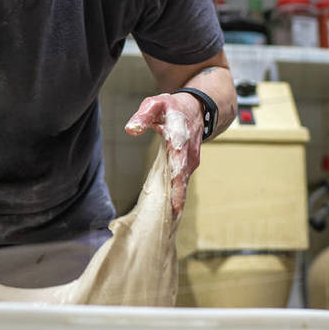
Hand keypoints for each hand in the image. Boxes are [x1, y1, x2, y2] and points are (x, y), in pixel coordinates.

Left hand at [124, 92, 203, 215]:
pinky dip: (177, 197)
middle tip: (168, 225)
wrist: (198, 108)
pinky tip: (170, 213)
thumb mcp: (156, 104)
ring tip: (168, 225)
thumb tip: (130, 129)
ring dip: (176, 203)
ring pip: (183, 185)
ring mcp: (191, 162)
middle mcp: (188, 154)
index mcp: (180, 139)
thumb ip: (142, 116)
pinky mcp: (189, 167)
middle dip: (176, 203)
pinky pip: (182, 184)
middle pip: (182, 182)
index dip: (177, 185)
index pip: (179, 165)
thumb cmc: (173, 107)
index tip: (175, 206)